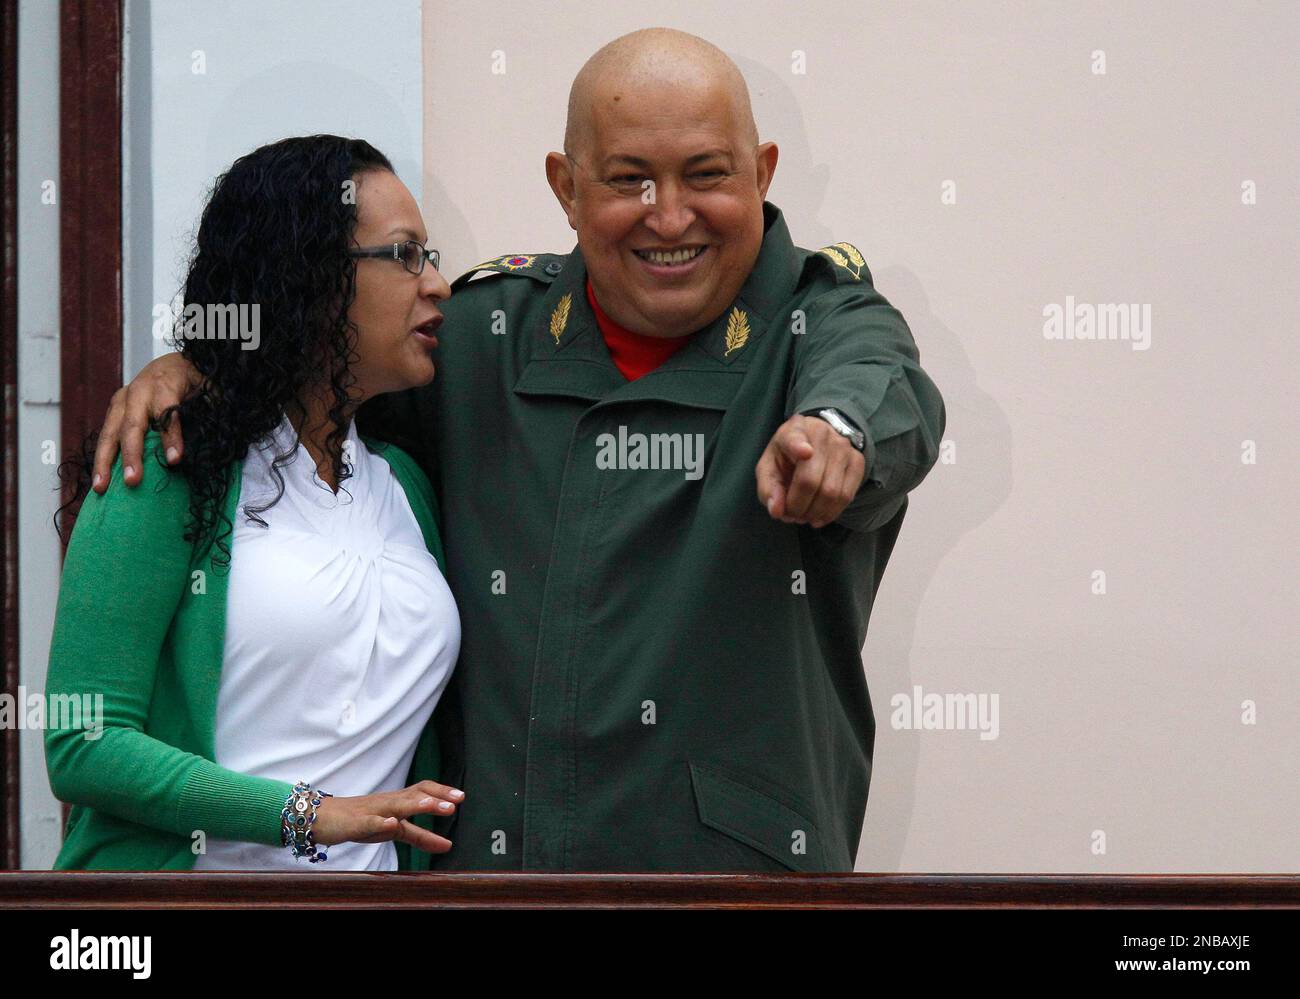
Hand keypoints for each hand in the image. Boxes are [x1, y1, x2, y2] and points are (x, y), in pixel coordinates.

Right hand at [92, 352, 202, 492]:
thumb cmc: (195, 380)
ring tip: (101, 488)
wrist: (175, 362)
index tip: (176, 460)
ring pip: (111, 432)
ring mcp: (123, 400)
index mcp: (165, 383)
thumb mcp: (209, 390)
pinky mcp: (115, 410)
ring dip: (104, 461)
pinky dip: (102, 458)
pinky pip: (106, 436)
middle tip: (133, 481)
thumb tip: (212, 442)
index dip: (171, 436)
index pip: (167, 411)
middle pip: (133, 425)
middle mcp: (139, 391)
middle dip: (131, 455)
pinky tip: (100, 481)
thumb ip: (209, 410)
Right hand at [312, 780, 465, 854]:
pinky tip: (391, 823)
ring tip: (435, 805)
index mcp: (398, 802)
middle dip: (436, 796)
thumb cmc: (361, 821)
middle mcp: (388, 803)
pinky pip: (368, 822)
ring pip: (396, 804)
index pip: (423, 791)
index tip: (461, 797)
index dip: (442, 792)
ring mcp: (372, 811)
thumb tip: (447, 845)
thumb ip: (420, 836)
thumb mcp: (393, 830)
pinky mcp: (355, 823)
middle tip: (455, 803)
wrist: (321, 818)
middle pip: (415, 794)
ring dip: (417, 804)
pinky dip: (380, 822)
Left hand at [754, 414, 866, 528]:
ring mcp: (843, 447)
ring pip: (831, 492)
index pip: (796, 438)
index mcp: (794, 431)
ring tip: (803, 516)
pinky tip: (819, 516)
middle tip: (791, 515)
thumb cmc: (787, 457)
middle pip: (811, 480)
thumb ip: (768, 489)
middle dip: (798, 506)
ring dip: (814, 513)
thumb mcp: (768, 468)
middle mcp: (821, 435)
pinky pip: (847, 496)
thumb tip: (777, 511)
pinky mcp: (857, 461)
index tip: (804, 452)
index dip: (799, 446)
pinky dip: (831, 513)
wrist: (816, 442)